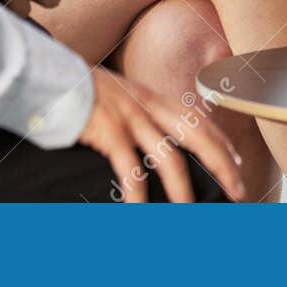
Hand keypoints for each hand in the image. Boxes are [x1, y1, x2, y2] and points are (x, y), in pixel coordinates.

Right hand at [78, 69, 245, 202]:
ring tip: (192, 212)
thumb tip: (150, 139)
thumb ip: (138, 113)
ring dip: (184, 190)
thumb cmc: (79, 90)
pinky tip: (142, 212)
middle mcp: (148, 104)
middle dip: (222, 165)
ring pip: (169, 158)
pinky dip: (139, 194)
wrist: (48, 73)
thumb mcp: (118, 95)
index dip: (221, 142)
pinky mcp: (109, 130)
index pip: (198, 119)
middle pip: (197, 136)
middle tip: (238, 190)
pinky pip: (131, 168)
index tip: (237, 162)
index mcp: (152, 96)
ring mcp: (130, 116)